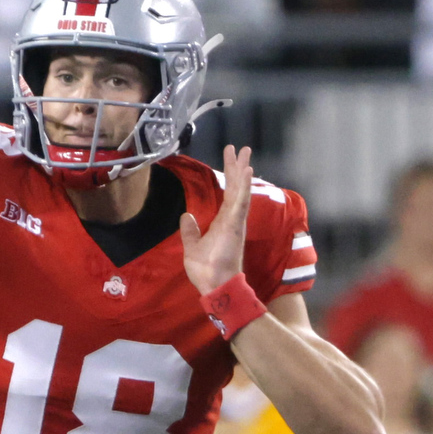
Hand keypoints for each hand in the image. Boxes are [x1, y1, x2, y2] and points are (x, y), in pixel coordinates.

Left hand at [180, 143, 252, 296]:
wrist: (214, 284)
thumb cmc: (206, 269)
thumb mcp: (192, 246)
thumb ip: (190, 230)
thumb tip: (186, 216)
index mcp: (223, 221)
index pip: (228, 193)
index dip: (230, 175)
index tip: (230, 158)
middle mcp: (232, 218)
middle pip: (236, 187)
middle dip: (238, 167)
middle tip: (241, 148)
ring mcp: (235, 221)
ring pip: (241, 190)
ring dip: (243, 170)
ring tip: (245, 152)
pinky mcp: (235, 225)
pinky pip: (240, 202)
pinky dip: (244, 186)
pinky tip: (246, 171)